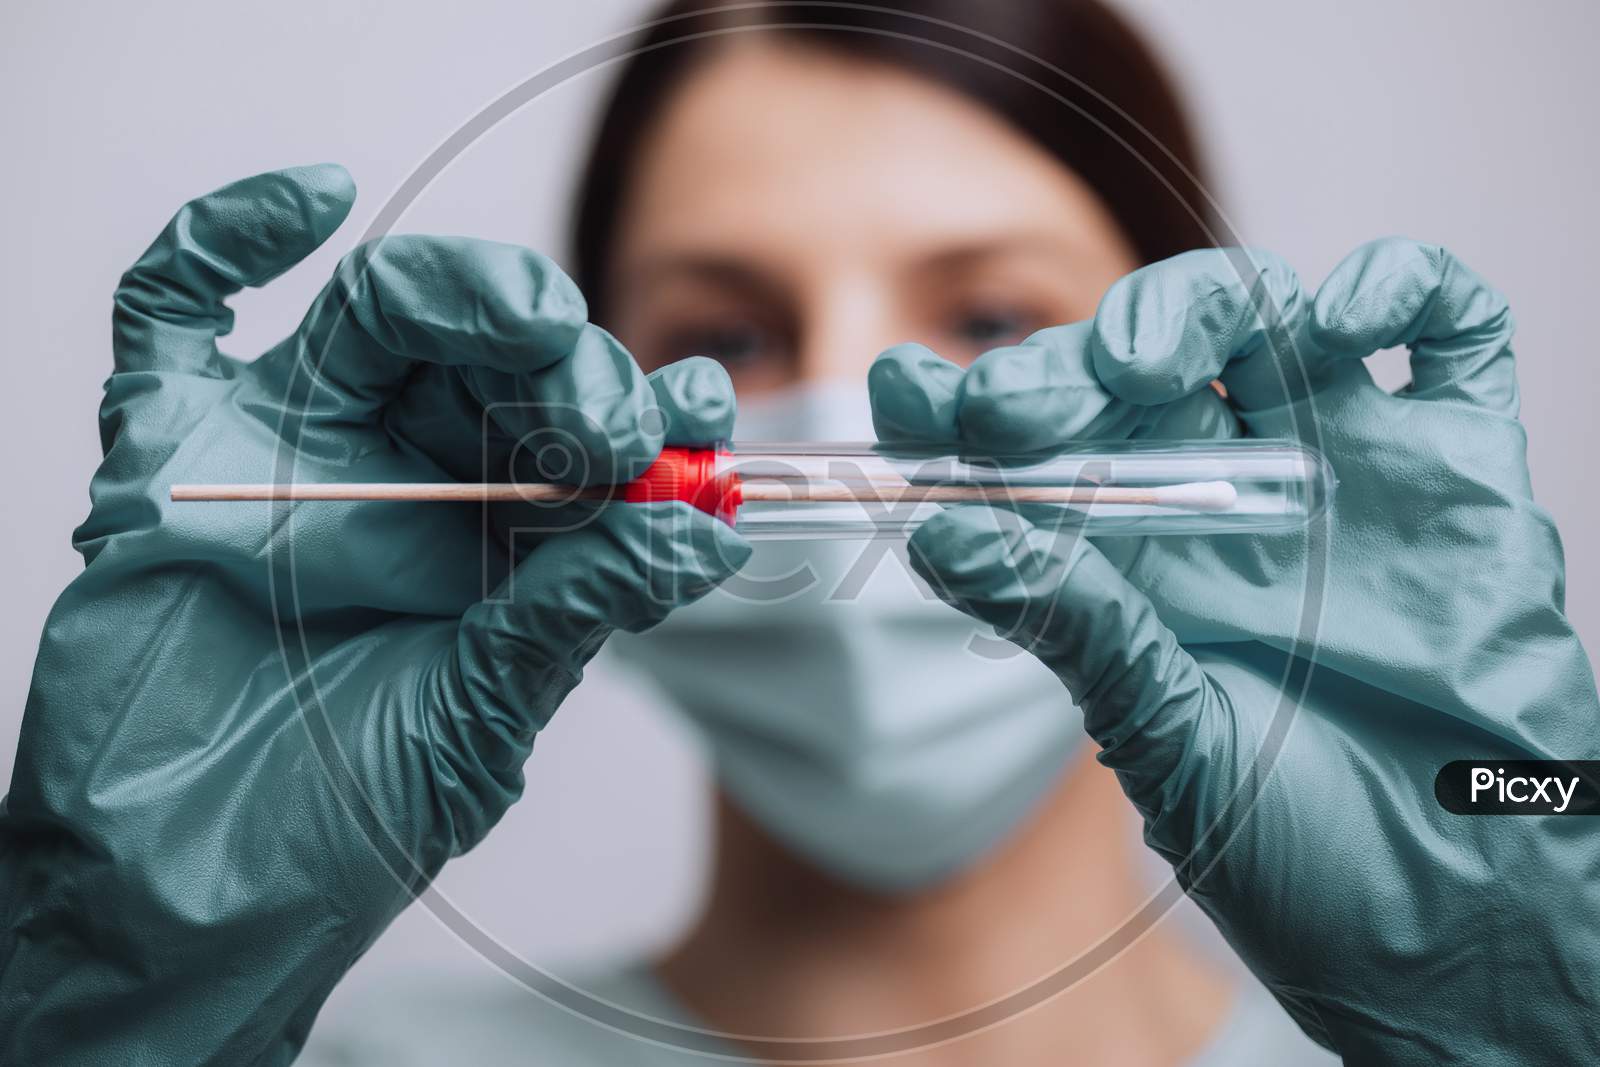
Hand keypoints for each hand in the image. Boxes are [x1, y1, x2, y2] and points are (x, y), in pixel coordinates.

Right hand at [0, 166, 748, 1063]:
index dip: (649, 411)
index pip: (583, 434)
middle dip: (567, 358)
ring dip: (466, 291)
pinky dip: (229, 234)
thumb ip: (582, 605)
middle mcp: (402, 480)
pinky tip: (313, 196)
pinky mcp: (175, 448)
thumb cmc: (343, 821)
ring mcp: (290, 454)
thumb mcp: (488, 709)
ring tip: (526, 324)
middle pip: (494, 354)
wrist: (188, 898)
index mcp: (495, 538)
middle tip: (600, 413)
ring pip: (381, 312)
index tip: (701, 414)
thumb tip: (700, 526)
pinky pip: (179, 312)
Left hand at [871, 240, 1599, 1063]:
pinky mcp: (1457, 463)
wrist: (1462, 914)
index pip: (1036, 449)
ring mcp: (1343, 470)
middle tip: (1008, 407)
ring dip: (1191, 308)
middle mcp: (1232, 496)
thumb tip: (946, 535)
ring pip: (1260, 319)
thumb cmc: (1304, 844)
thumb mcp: (1165, 735)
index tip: (897, 395)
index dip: (963, 411)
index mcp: (1141, 558)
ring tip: (1138, 362)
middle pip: (1134, 368)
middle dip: (1059, 367)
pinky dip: (1396, 287)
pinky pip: (1441, 330)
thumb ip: (1074, 626)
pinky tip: (1343, 316)